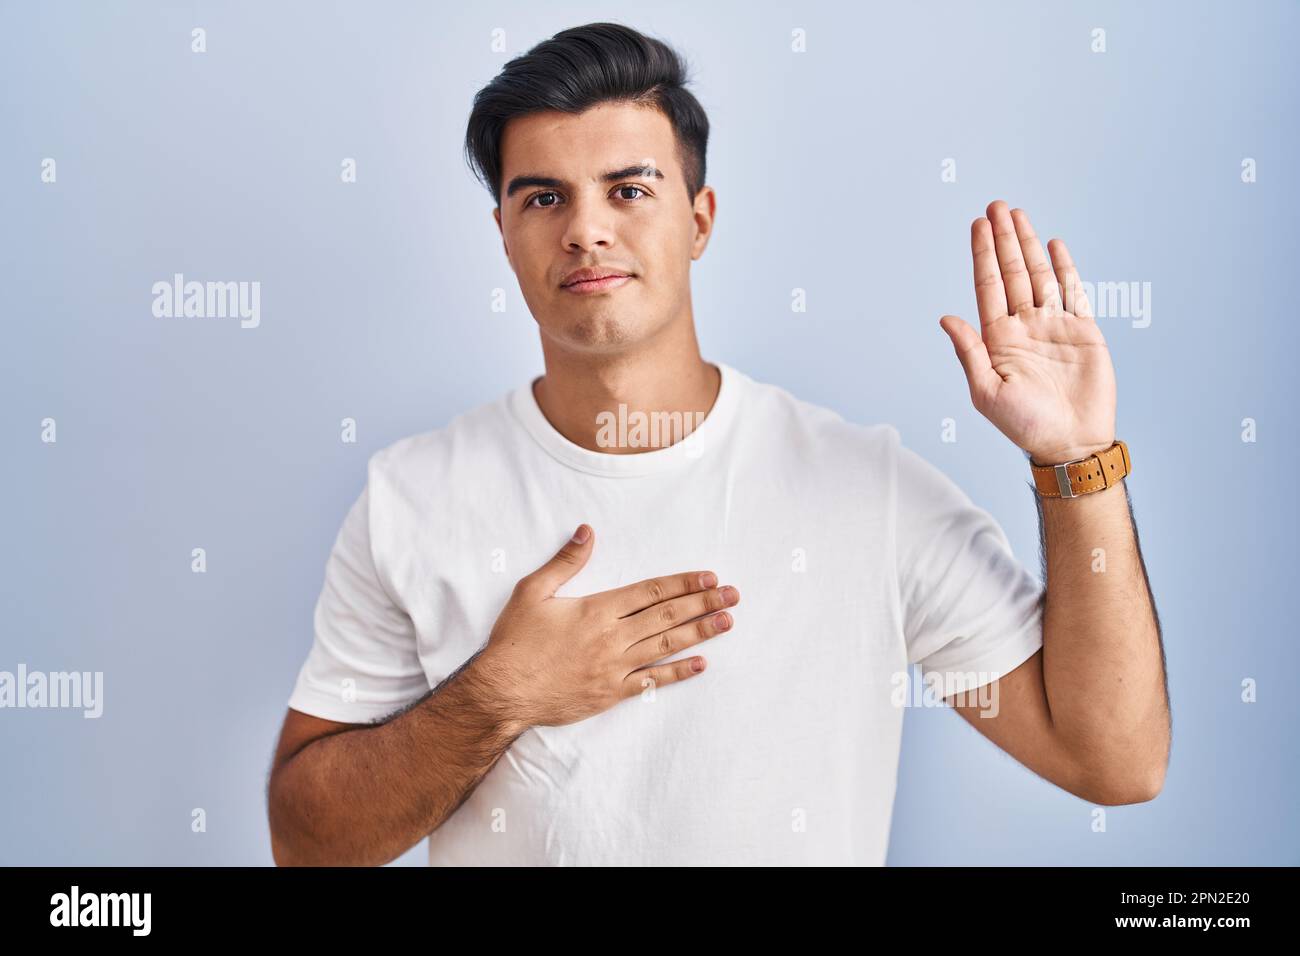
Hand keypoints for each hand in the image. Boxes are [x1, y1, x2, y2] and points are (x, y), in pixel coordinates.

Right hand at [473, 524, 740, 728]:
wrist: (503, 692)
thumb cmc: (515, 641)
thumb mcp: (533, 591)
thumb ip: (565, 562)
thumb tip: (588, 532)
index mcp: (597, 610)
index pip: (651, 592)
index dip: (682, 583)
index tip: (708, 577)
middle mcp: (613, 638)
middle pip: (667, 616)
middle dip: (703, 603)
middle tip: (732, 595)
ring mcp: (615, 668)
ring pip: (667, 646)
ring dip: (700, 632)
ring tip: (727, 621)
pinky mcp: (612, 693)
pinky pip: (653, 681)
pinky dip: (679, 673)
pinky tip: (701, 663)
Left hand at [938, 200, 1116, 465]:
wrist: (1071, 442)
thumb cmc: (1025, 425)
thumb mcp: (987, 393)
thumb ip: (969, 353)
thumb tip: (946, 318)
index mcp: (998, 339)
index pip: (988, 286)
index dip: (983, 254)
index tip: (978, 224)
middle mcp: (1024, 326)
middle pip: (1012, 272)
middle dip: (1003, 239)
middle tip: (996, 205)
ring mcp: (1054, 326)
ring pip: (1040, 275)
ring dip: (1029, 245)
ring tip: (1018, 215)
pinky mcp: (1083, 332)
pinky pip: (1073, 292)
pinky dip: (1064, 268)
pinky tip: (1055, 244)